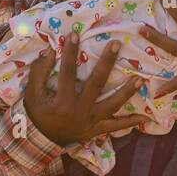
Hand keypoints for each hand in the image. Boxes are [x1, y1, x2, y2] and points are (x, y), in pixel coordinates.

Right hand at [23, 36, 145, 146]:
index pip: (68, 72)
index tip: (76, 34)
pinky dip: (130, 122)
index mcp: (62, 101)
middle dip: (107, 63)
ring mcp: (91, 121)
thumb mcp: (32, 95)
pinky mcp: (97, 130)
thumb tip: (49, 52)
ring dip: (127, 92)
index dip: (70, 52)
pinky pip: (116, 126)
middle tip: (116, 44)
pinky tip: (144, 117)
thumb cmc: (38, 114)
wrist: (41, 141)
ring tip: (140, 79)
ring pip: (112, 105)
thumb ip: (38, 72)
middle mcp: (80, 110)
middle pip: (96, 83)